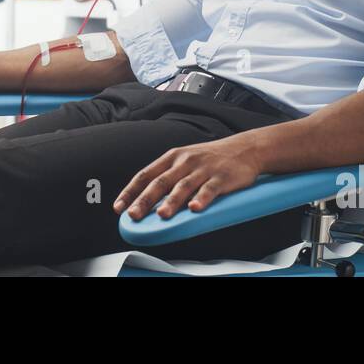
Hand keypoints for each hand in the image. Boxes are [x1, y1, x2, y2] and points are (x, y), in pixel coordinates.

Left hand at [113, 134, 263, 220]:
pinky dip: (202, 198)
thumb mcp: (185, 161)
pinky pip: (210, 189)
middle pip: (160, 182)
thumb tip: (148, 203)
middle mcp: (185, 161)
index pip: (145, 174)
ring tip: (162, 215)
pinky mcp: (222, 177)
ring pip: (183, 186)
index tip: (118, 207)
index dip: (130, 191)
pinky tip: (195, 208)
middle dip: (145, 199)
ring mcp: (203, 169)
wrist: (245, 148)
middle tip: (133, 215)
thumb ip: (168, 178)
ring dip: (171, 201)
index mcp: (172, 157)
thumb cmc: (210, 159)